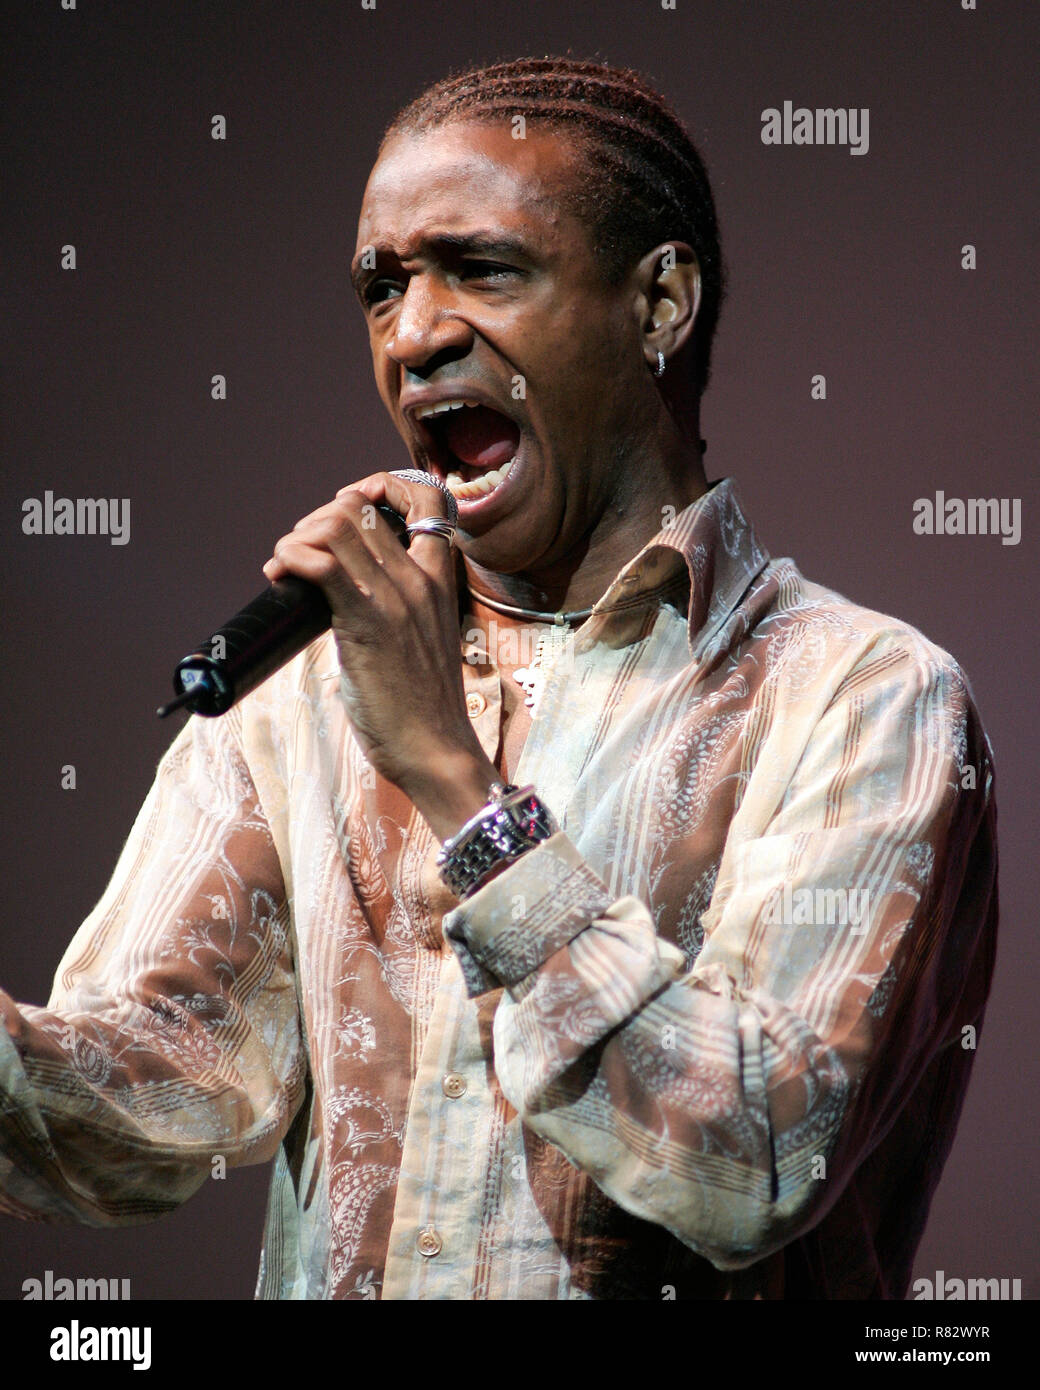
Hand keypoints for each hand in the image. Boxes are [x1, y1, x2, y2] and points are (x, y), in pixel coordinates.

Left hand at [262, 472, 498, 838]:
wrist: (435, 748)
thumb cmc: (422, 706)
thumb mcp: (421, 639)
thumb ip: (398, 606)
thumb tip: (344, 590)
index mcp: (439, 578)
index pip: (428, 497)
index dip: (381, 486)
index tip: (350, 507)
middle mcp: (420, 578)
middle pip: (361, 506)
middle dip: (318, 519)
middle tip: (301, 554)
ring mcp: (395, 597)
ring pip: (337, 524)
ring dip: (298, 537)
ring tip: (286, 568)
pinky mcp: (367, 621)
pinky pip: (322, 563)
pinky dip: (291, 557)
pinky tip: (281, 576)